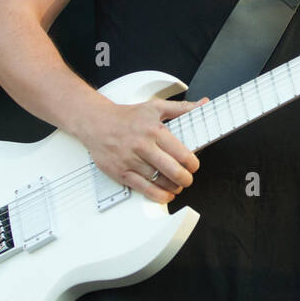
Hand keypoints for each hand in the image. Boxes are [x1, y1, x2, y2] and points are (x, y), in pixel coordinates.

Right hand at [78, 94, 208, 203]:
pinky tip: (164, 195)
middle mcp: (143, 146)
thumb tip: (203, 104)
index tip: (194, 166)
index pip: (181, 153)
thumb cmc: (127, 116)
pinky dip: (158, 196)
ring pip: (159, 182)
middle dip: (186, 179)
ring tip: (176, 185)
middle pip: (173, 170)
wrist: (96, 123)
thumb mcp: (156, 107)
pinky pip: (143, 189)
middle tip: (187, 178)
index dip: (192, 164)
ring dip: (173, 187)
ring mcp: (131, 161)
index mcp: (154, 130)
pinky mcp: (121, 172)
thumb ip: (182, 108)